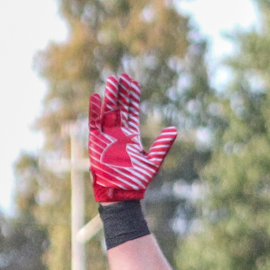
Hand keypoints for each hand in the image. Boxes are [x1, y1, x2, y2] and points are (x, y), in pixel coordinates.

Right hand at [88, 74, 178, 202]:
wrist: (122, 194)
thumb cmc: (137, 180)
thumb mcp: (153, 161)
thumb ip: (162, 145)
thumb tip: (174, 130)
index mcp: (131, 136)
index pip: (131, 111)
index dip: (132, 97)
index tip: (133, 82)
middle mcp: (118, 133)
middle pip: (119, 107)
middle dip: (121, 92)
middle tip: (123, 75)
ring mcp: (107, 136)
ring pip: (108, 111)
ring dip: (110, 96)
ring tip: (112, 80)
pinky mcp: (96, 142)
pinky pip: (94, 123)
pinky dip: (94, 111)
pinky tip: (96, 97)